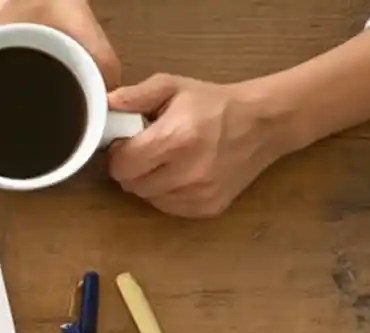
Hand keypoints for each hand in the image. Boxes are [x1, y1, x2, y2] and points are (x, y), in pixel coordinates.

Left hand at [107, 74, 287, 217]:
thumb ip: (137, 95)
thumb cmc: (213, 104)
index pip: (122, 165)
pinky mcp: (208, 208)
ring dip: (149, 182)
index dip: (119, 153)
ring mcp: (199, 194)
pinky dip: (167, 193)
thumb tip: (107, 105)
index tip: (128, 142)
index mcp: (176, 139)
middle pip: (131, 185)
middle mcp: (187, 172)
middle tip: (146, 151)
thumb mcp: (173, 87)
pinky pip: (169, 207)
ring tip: (166, 161)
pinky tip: (181, 174)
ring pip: (148, 198)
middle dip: (131, 168)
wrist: (263, 124)